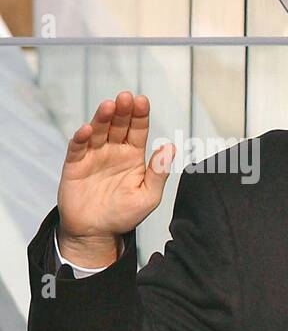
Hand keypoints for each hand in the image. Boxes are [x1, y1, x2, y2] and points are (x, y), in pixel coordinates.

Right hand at [57, 91, 174, 266]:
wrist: (97, 232)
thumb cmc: (124, 214)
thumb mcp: (148, 195)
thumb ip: (158, 172)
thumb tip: (170, 146)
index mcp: (133, 156)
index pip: (138, 130)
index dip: (140, 115)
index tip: (142, 101)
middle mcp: (113, 151)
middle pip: (118, 125)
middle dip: (122, 111)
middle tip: (126, 97)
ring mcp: (93, 156)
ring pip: (98, 131)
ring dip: (102, 118)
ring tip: (109, 106)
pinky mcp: (75, 165)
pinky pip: (77, 148)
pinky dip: (81, 138)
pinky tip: (87, 130)